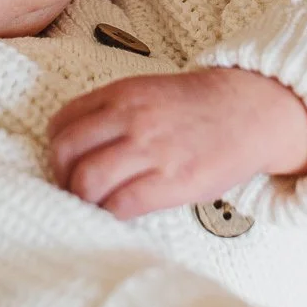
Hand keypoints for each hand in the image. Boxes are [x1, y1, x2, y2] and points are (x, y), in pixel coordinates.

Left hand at [48, 67, 306, 218]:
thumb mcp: (147, 92)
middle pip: (66, 153)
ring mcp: (150, 149)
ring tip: (97, 205)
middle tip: (75, 191)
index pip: (62, 123)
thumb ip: (112, 112)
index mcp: (121, 94)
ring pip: (87, 181)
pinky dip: (112, 214)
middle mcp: (129, 118)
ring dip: (84, 200)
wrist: (248, 110)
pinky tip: (121, 213)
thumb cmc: (197, 107)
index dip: (57, 151)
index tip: (66, 166)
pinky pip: (121, 204)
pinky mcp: (171, 180)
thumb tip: (77, 148)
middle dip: (63, 178)